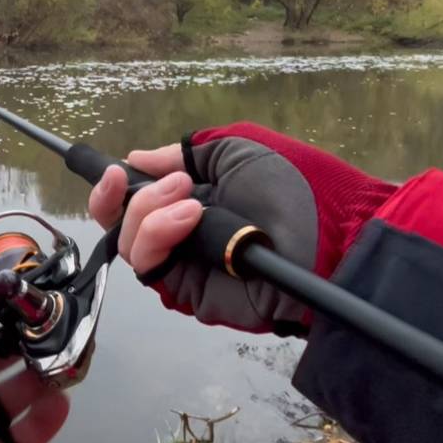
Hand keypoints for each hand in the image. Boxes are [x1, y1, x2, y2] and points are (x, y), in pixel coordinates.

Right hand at [89, 122, 396, 333]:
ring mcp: (183, 265)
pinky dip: (158, 236)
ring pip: (131, 244)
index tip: (113, 170)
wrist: (329, 232)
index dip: (114, 188)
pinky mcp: (188, 293)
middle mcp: (180, 234)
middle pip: (122, 223)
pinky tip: (190, 219)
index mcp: (190, 199)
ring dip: (148, 214)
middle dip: (131, 197)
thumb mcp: (234, 149)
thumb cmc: (293, 183)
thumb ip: (183, 154)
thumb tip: (137, 158)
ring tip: (191, 203)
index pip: (134, 199)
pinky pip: (150, 266)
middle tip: (174, 183)